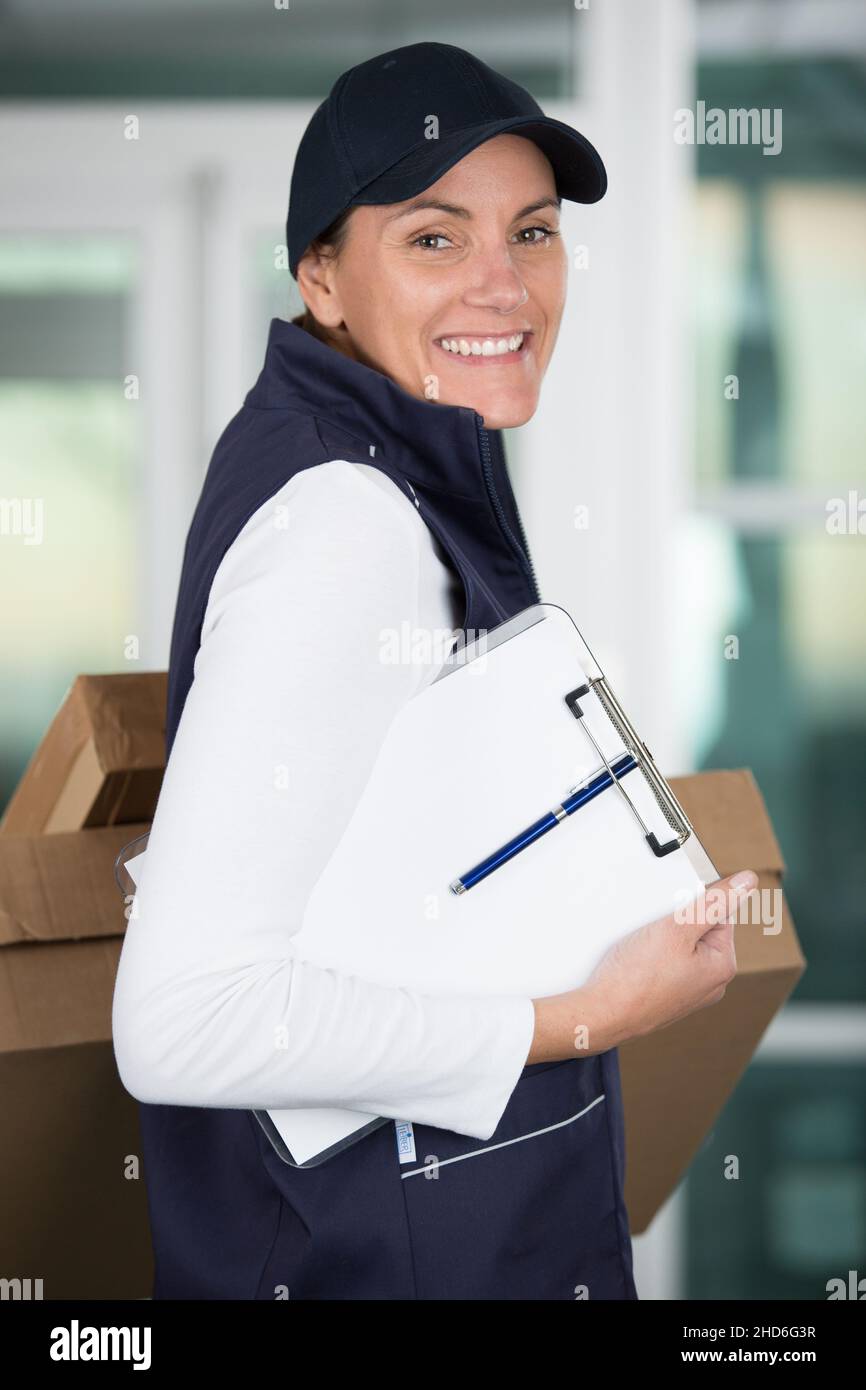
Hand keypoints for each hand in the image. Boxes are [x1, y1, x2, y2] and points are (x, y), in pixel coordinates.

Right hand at [527, 870, 757, 1063]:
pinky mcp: (665, 994)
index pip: (719, 913)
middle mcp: (709, 982)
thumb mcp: (678, 929)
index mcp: (722, 966)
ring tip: (642, 946)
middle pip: (698, 928)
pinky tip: (636, 959)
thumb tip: (747, 881)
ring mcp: (686, 990)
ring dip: (661, 937)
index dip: (693, 904)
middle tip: (653, 930)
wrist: (602, 1013)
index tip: (672, 911)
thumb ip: (714, 902)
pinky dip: (650, 954)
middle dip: (674, 921)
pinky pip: (664, 961)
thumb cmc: (637, 978)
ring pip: (678, 944)